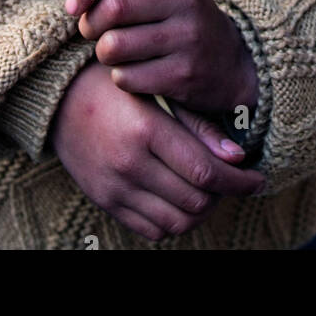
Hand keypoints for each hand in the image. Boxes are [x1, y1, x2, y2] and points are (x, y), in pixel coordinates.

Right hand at [50, 61, 264, 242]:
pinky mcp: (106, 203)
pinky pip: (152, 230)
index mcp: (146, 130)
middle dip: (226, 194)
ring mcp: (115, 189)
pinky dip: (175, 221)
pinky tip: (183, 197)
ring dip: (203, 211)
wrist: (58, 102)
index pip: (206, 172)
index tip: (258, 177)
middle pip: (196, 201)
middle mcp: (129, 164)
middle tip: (235, 178)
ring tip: (211, 190)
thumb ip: (196, 125)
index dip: (240, 181)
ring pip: (177, 222)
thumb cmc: (115, 86)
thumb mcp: (157, 92)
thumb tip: (238, 156)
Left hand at [65, 0, 259, 115]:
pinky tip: (135, 72)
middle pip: (113, 8)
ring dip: (104, 53)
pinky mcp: (183, 74)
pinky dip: (120, 77)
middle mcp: (184, 0)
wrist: (230, 63)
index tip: (73, 4)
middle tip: (93, 32)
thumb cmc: (178, 22)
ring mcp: (186, 38)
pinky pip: (126, 77)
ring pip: (114, 46)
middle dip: (90, 25)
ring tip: (116, 52)